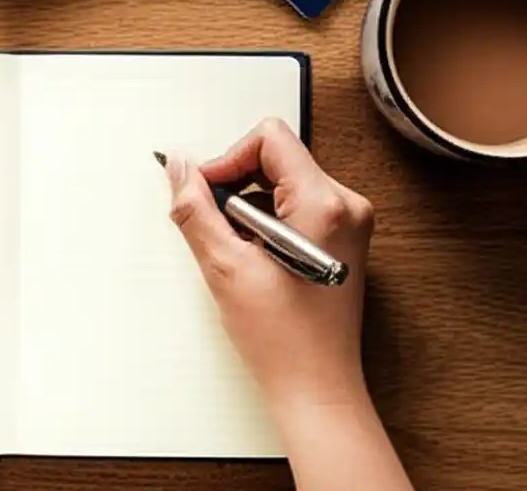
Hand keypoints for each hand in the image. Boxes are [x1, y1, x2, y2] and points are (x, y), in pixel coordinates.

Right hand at [163, 118, 373, 409]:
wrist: (315, 388)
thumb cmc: (284, 340)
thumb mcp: (225, 266)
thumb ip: (196, 208)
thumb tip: (179, 167)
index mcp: (325, 204)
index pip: (269, 139)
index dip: (227, 160)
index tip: (205, 193)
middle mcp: (346, 206)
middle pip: (276, 158)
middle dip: (236, 186)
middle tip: (218, 229)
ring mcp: (347, 224)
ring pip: (282, 183)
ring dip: (248, 208)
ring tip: (240, 254)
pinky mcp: (340, 240)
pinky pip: (294, 207)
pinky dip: (265, 223)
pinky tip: (255, 261)